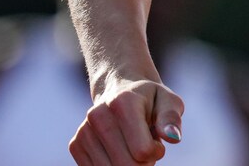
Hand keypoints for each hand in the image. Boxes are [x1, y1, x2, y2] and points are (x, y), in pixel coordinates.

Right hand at [69, 78, 183, 164]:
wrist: (120, 90)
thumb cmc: (151, 100)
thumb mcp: (169, 102)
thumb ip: (171, 119)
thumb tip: (173, 138)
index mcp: (124, 102)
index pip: (143, 151)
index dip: (156, 152)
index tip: (158, 141)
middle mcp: (99, 114)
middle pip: (127, 165)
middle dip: (143, 163)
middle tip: (146, 147)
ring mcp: (84, 130)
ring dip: (128, 165)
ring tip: (131, 146)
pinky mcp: (75, 144)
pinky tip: (117, 150)